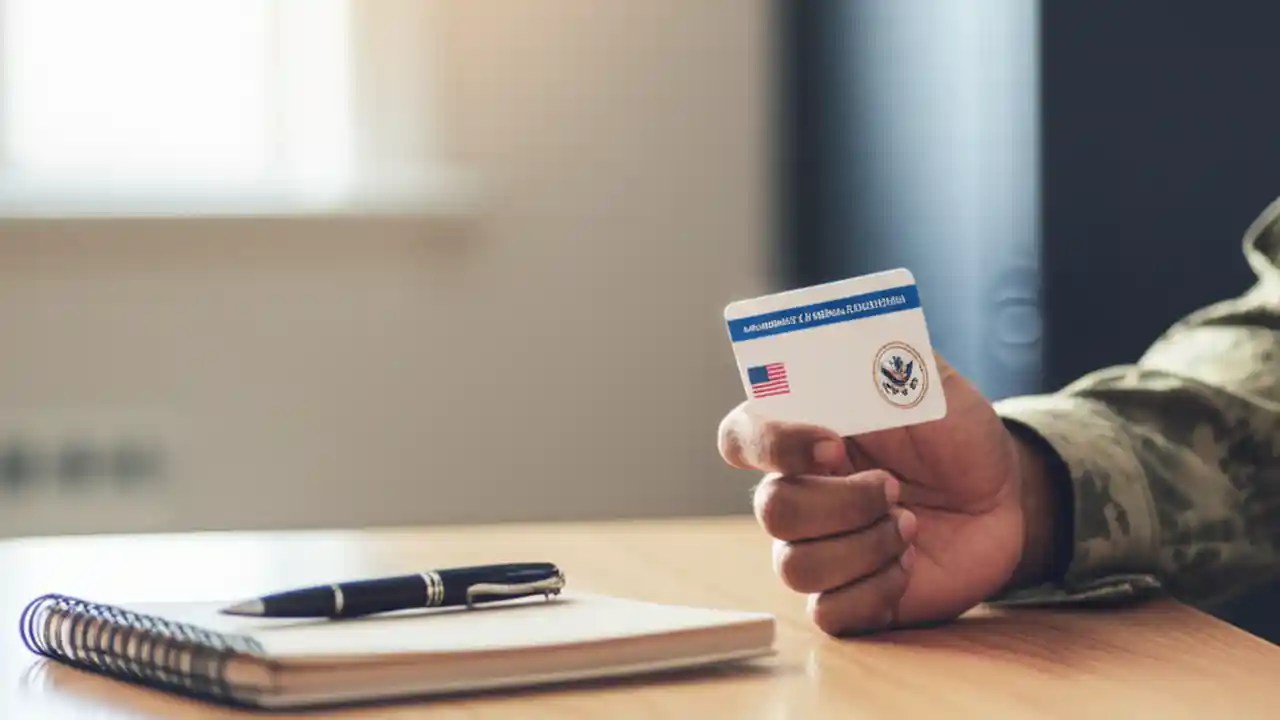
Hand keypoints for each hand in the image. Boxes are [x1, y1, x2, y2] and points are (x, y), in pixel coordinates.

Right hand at [717, 355, 1059, 634]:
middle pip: (771, 510)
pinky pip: (828, 612)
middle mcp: (796, 491)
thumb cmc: (954, 433)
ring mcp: (817, 547)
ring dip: (866, 545)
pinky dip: (875, 590)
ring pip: (796, 566)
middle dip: (841, 502)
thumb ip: (886, 356)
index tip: (833, 445)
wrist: (1002, 496)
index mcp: (800, 434)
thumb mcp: (930, 380)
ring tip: (910, 525)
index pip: (740, 437)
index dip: (772, 445)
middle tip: (893, 488)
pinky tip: (906, 566)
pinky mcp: (845, 597)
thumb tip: (848, 346)